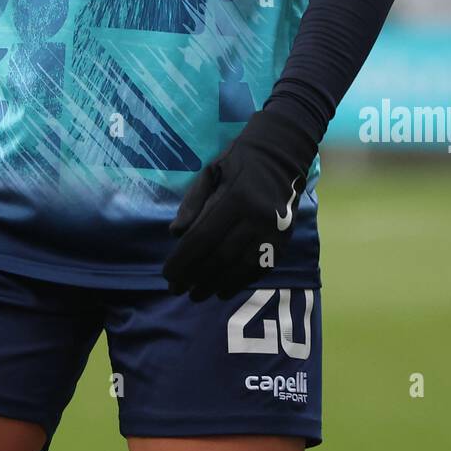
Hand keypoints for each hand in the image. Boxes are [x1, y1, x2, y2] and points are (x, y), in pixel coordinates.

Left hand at [162, 110, 315, 301]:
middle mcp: (255, 217)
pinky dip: (239, 282)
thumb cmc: (239, 161)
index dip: (183, 261)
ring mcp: (272, 232)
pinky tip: (223, 290)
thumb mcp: (210, 172)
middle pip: (219, 258)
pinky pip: (259, 269)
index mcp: (234, 198)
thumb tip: (175, 235)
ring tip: (196, 294)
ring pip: (239, 268)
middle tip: (177, 289)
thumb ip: (192, 202)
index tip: (168, 275)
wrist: (282, 155)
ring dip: (215, 286)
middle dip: (194, 277)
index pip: (202, 238)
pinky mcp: (283, 241)